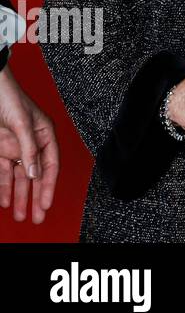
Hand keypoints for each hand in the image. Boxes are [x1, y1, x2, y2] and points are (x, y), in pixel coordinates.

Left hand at [0, 67, 59, 223]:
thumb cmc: (9, 97)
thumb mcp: (23, 123)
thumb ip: (29, 149)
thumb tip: (35, 173)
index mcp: (45, 134)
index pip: (50, 165)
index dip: (48, 186)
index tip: (45, 203)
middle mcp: (31, 143)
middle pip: (35, 176)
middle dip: (35, 197)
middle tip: (37, 216)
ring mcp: (15, 147)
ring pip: (19, 178)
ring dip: (18, 196)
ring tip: (20, 214)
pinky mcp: (1, 149)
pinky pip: (3, 172)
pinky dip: (3, 187)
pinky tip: (4, 200)